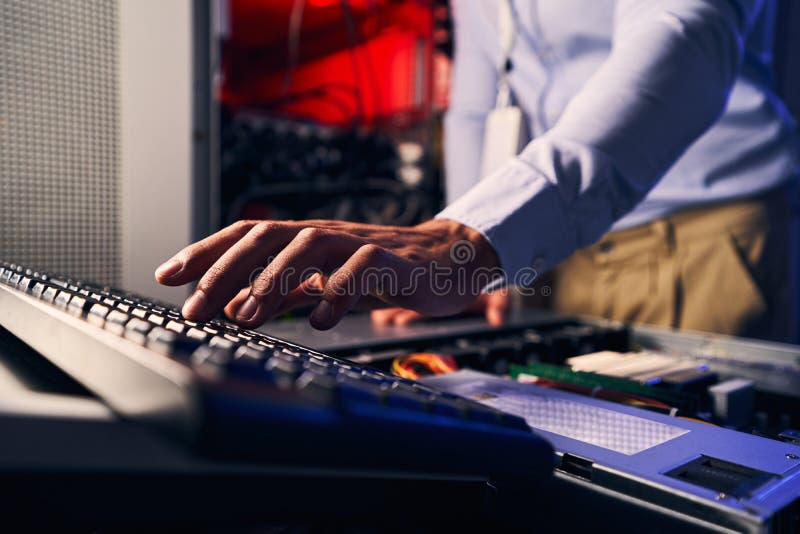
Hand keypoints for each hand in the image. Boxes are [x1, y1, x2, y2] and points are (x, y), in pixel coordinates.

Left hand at [155, 219, 499, 329]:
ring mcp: (357, 243)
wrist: (442, 262)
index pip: (245, 235)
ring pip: (308, 245)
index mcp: (304, 238)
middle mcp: (324, 234)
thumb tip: (234, 306)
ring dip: (272, 281)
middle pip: (266, 235)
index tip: (166, 276)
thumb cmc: (378, 271)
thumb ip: (282, 291)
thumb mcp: (321, 282)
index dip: (205, 251)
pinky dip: (336, 294)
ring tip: (247, 315)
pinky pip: (360, 270)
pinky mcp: (391, 260)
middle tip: (196, 305)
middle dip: (225, 268)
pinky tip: (320, 322)